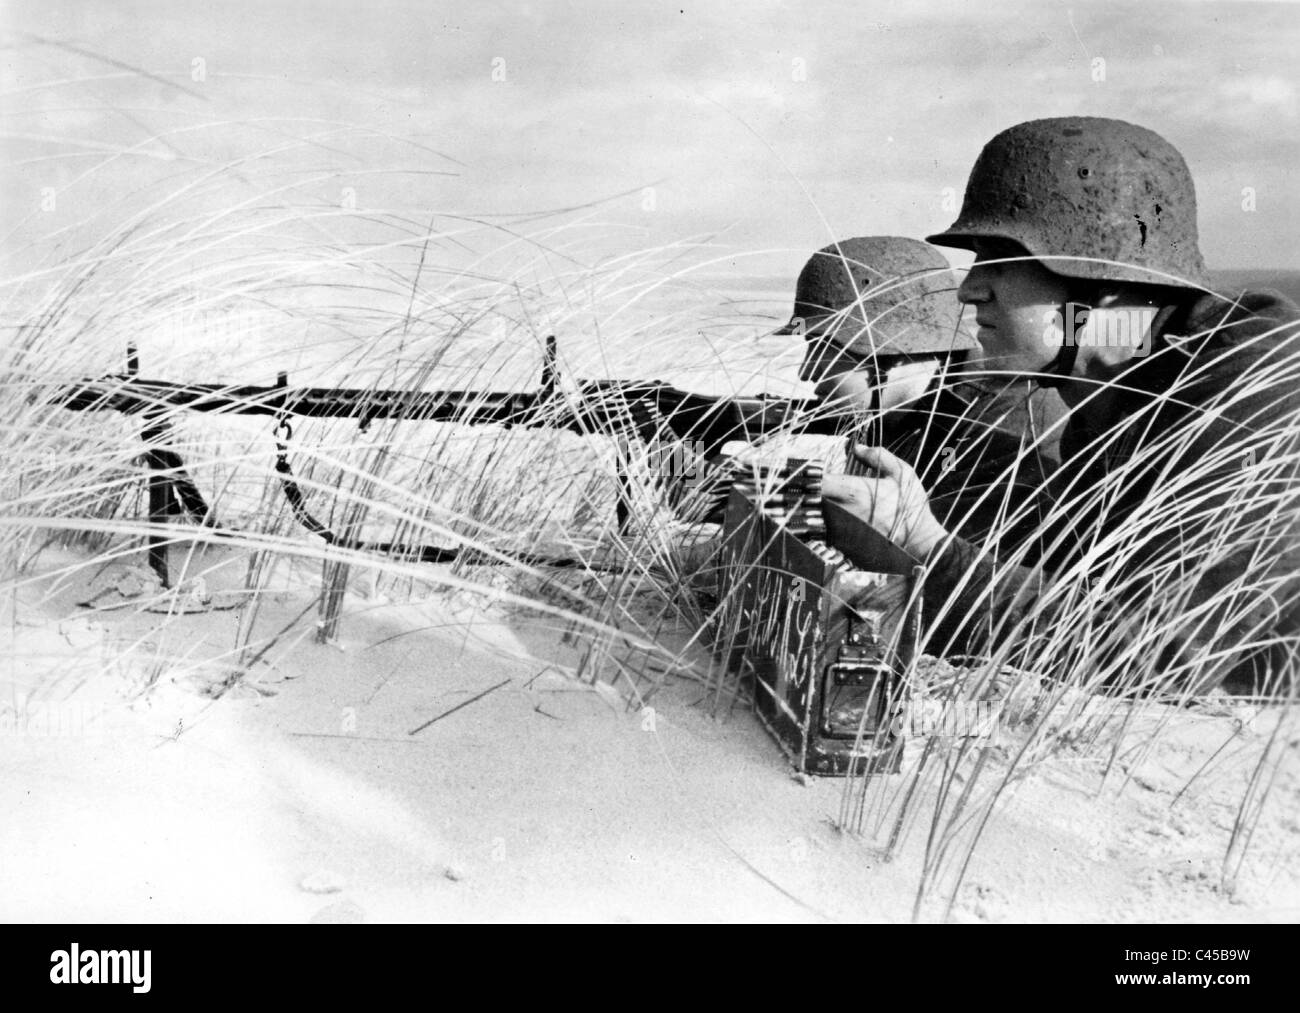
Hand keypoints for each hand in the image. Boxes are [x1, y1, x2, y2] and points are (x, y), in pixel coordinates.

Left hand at [821, 445, 948, 557]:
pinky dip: (826, 523)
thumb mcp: (901, 474)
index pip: (815, 481)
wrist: (918, 543)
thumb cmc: (910, 507)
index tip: (814, 471)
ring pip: (815, 515)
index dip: (810, 474)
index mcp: (851, 492)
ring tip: (834, 502)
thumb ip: (877, 456)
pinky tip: (842, 519)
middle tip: (819, 485)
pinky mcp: (841, 545)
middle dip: (811, 491)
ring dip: (818, 507)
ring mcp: (839, 531)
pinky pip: (824, 531)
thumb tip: (857, 447)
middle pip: (810, 498)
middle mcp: (840, 512)